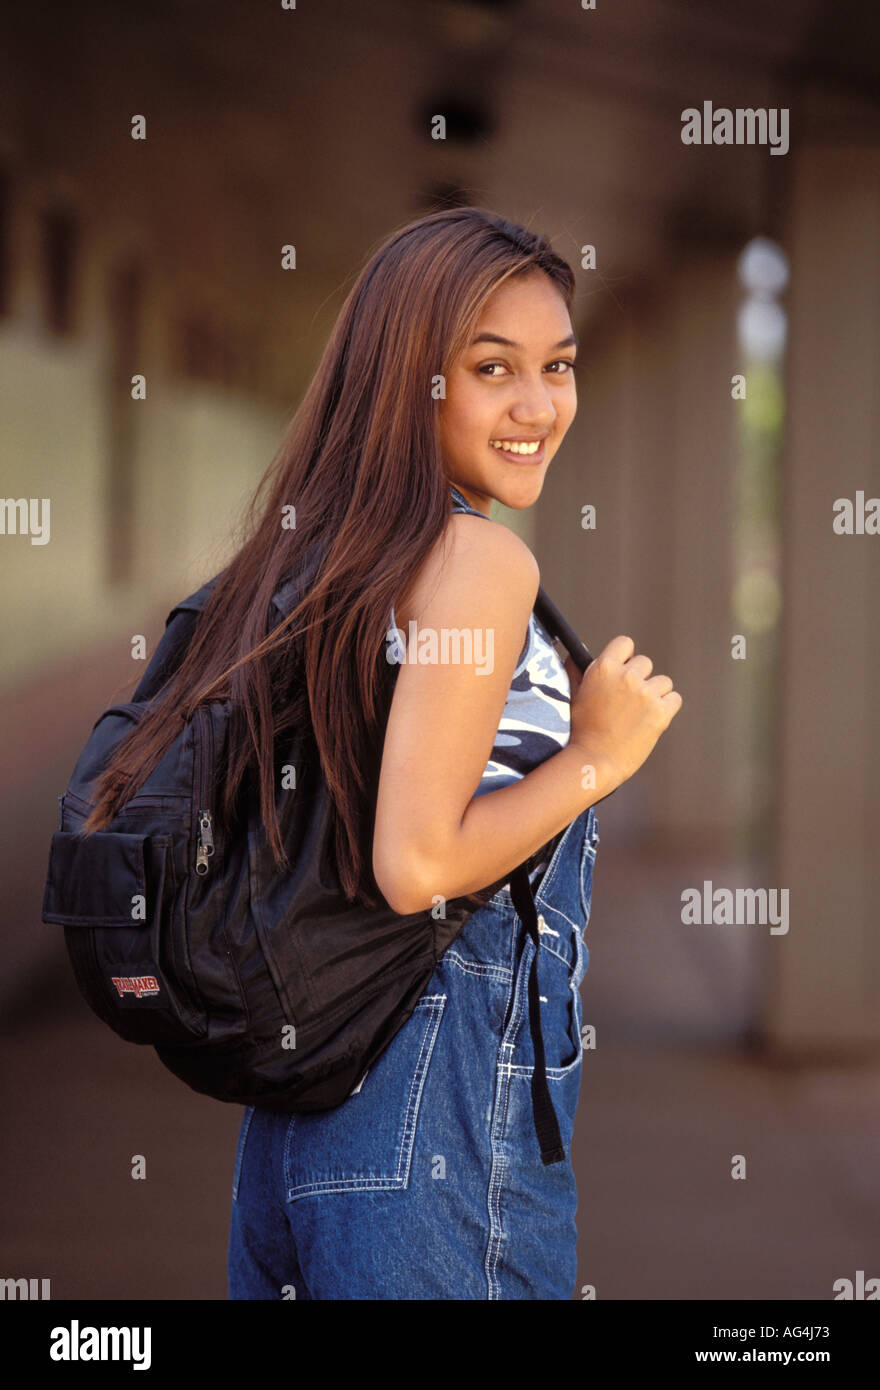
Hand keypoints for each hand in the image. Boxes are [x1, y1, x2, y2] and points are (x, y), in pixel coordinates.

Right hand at [568, 636, 682, 789]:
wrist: (594, 761)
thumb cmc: (581, 730)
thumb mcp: (574, 695)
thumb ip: (577, 669)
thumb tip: (579, 650)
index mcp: (604, 668)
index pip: (625, 643)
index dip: (625, 657)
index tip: (623, 670)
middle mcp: (627, 677)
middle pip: (645, 663)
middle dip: (639, 679)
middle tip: (628, 701)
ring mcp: (646, 694)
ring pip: (663, 681)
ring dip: (655, 694)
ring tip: (639, 713)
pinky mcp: (661, 712)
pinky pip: (674, 699)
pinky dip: (667, 708)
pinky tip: (651, 719)